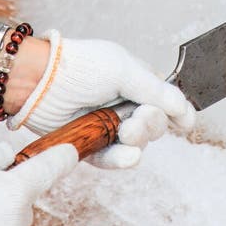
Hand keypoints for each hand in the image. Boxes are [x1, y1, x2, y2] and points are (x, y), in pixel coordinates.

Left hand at [7, 31, 195, 168]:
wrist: (39, 82)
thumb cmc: (80, 66)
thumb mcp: (124, 70)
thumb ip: (156, 91)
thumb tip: (185, 108)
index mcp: (137, 80)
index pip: (167, 100)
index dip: (177, 112)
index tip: (184, 123)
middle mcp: (126, 103)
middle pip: (155, 123)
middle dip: (152, 124)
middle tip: (138, 118)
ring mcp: (109, 124)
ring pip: (137, 143)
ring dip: (138, 140)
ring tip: (127, 133)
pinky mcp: (91, 144)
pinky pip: (113, 157)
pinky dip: (121, 159)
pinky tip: (128, 156)